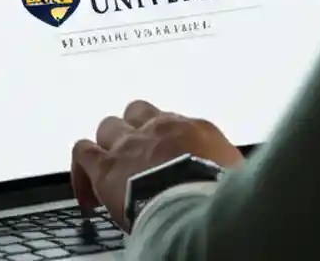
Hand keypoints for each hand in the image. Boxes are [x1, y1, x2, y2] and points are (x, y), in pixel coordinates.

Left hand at [71, 100, 243, 228]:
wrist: (194, 206)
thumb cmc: (219, 193)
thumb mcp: (237, 172)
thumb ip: (227, 164)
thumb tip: (232, 176)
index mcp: (192, 128)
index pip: (172, 121)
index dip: (165, 138)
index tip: (166, 157)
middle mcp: (158, 128)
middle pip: (137, 113)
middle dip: (134, 131)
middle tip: (137, 158)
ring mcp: (129, 144)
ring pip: (108, 127)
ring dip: (108, 147)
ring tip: (111, 171)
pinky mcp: (105, 167)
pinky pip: (82, 152)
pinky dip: (82, 167)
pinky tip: (89, 193)